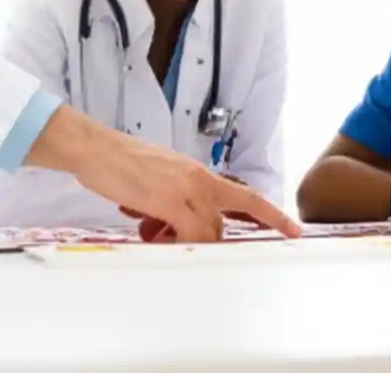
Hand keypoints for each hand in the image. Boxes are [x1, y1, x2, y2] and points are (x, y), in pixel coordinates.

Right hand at [25, 106, 299, 242]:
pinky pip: (186, 234)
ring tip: (149, 232)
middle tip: (162, 237)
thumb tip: (174, 227)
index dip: (273, 216)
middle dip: (199, 241)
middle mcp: (199, 179)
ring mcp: (186, 189)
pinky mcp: (167, 200)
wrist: (95, 148)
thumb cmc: (120, 164)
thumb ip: (176, 201)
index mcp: (200, 173)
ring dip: (180, 242)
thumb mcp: (159, 180)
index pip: (248, 197)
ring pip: (204, 231)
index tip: (295, 231)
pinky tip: (148, 234)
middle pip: (219, 225)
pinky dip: (174, 242)